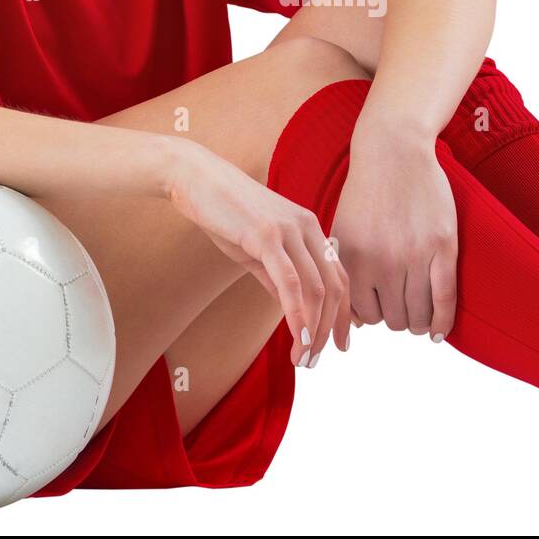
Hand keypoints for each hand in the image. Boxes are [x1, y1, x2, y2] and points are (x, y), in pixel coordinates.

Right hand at [164, 140, 350, 364]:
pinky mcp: (266, 236)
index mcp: (310, 228)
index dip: (343, 314)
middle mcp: (308, 227)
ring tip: (303, 359)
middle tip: (315, 360)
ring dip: (312, 330)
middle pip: (334, 287)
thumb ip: (276, 276)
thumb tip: (289, 307)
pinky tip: (296, 337)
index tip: (337, 344)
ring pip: (316, 289)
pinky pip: (290, 282)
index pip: (339, 277)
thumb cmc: (224, 212)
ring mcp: (289, 230)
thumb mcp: (257, 248)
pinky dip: (297, 314)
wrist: (196, 178)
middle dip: (329, 329)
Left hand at [331, 125, 456, 340]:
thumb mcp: (343, 231)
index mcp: (352, 260)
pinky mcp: (442, 247)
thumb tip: (355, 322)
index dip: (373, 315)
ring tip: (420, 313)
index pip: (364, 315)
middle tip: (403, 306)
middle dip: (398, 317)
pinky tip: (440, 332)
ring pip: (418, 314)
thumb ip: (346, 274)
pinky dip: (443, 322)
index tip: (380, 309)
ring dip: (419, 320)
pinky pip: (444, 299)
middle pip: (394, 318)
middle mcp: (381, 263)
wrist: (393, 150)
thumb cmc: (366, 192)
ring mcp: (414, 256)